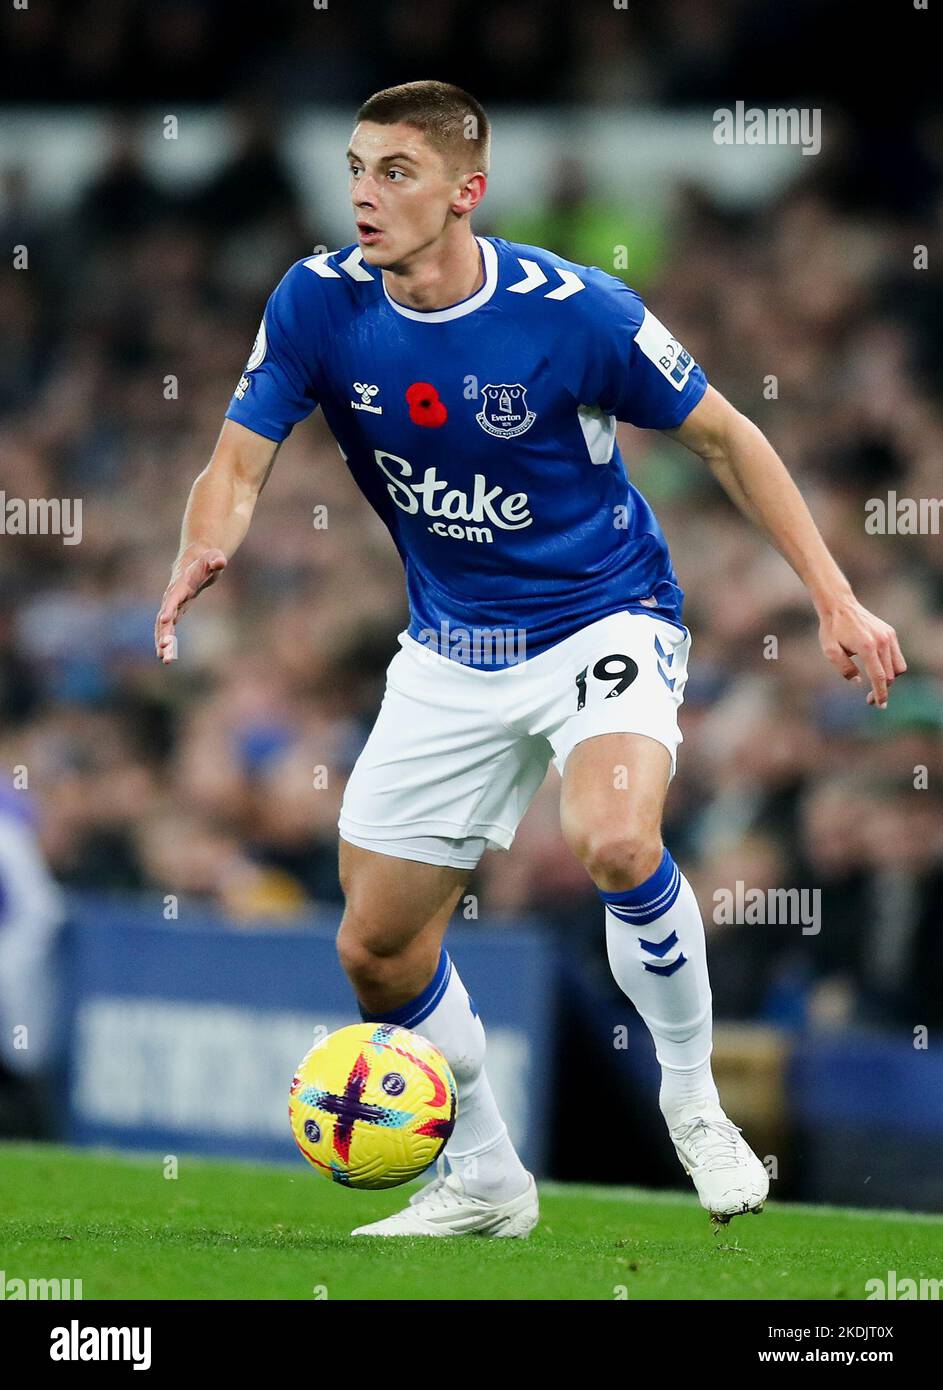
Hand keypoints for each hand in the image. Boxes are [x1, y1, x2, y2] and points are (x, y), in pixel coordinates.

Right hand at [154, 548, 226, 663]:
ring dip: (163, 643)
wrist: (195, 563)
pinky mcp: (174, 613)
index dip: (170, 607)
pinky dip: (165, 641)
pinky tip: (166, 656)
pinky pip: (167, 629)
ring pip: (164, 627)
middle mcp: (172, 597)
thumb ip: (216, 560)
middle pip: (165, 617)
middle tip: (164, 650)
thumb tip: (220, 561)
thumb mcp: (214, 558)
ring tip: (165, 660)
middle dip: (164, 633)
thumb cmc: (206, 561)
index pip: (173, 597)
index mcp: (181, 585)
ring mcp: (172, 606)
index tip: (166, 619)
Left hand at [818, 595, 905, 708]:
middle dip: (882, 690)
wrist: (840, 605)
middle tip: (869, 700)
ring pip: (898, 668)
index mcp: (867, 647)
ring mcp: (889, 636)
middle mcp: (882, 641)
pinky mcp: (891, 633)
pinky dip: (891, 667)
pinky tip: (877, 669)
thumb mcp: (830, 651)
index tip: (880, 706)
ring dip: (889, 679)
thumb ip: (844, 668)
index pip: (879, 677)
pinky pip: (897, 657)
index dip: (880, 694)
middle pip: (889, 675)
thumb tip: (860, 681)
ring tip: (875, 683)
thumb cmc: (832, 629)